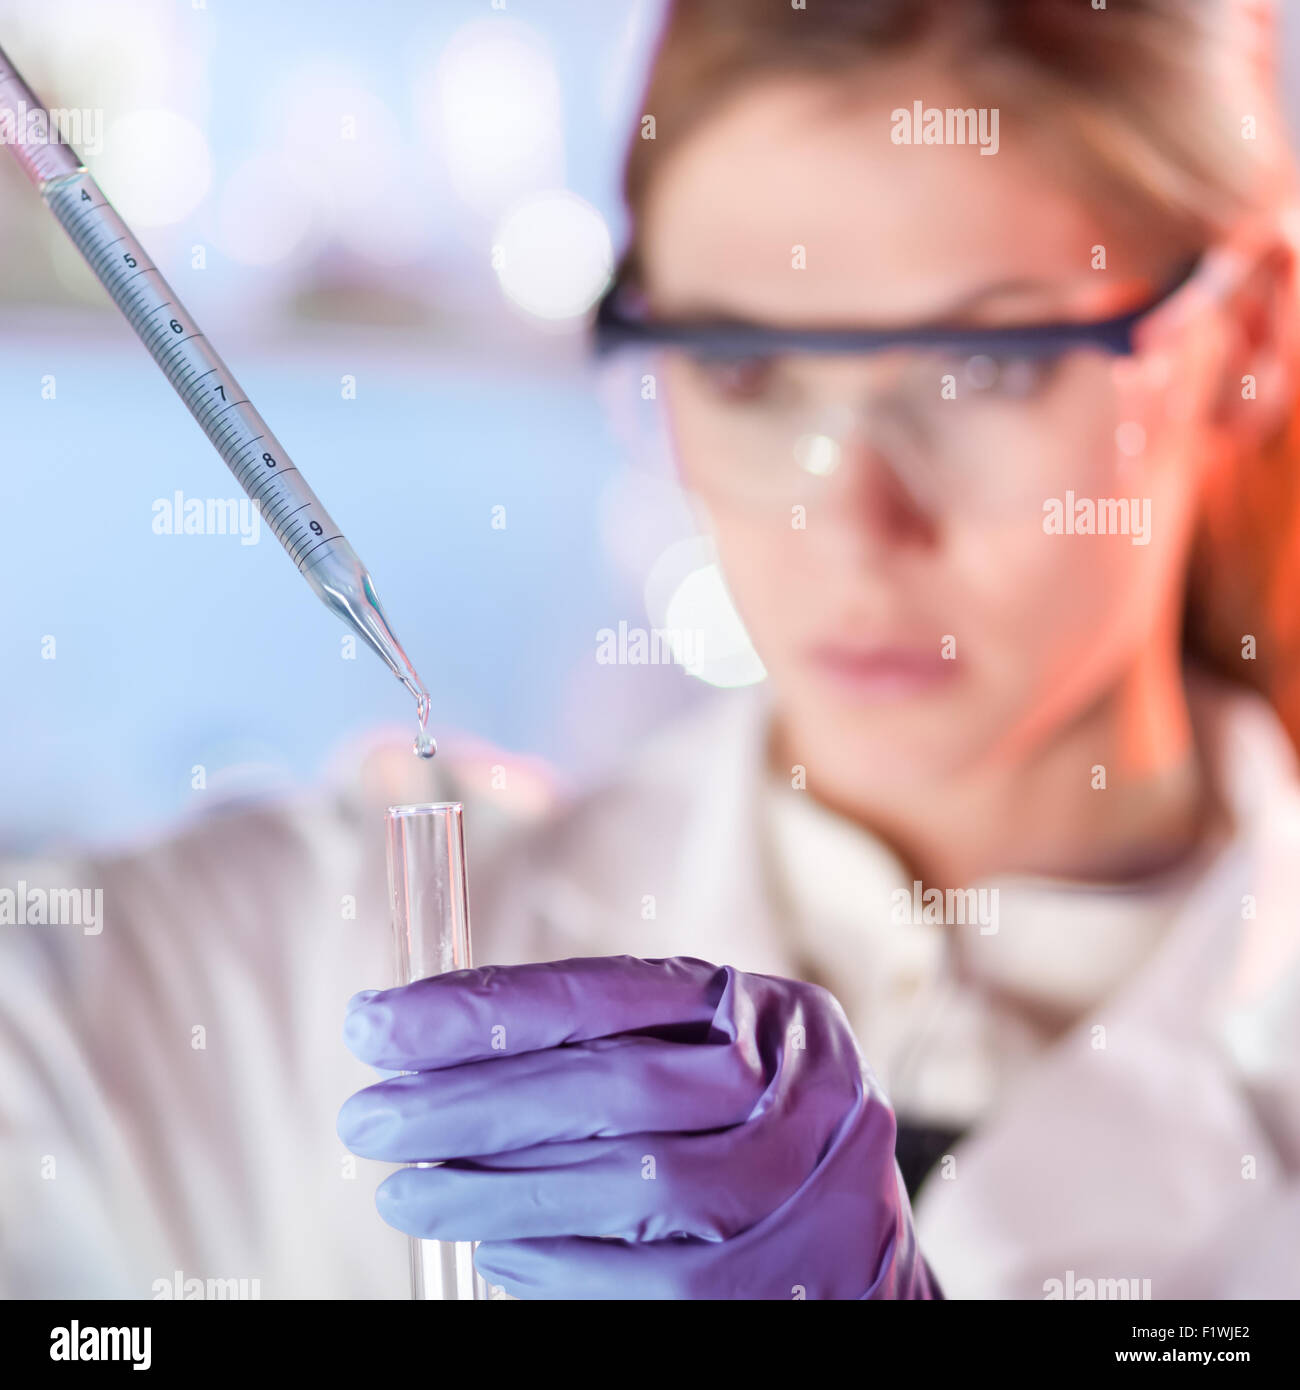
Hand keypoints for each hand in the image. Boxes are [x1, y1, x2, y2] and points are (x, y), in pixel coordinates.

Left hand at [338, 955, 940, 1299]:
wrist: (859, 1248)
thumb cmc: (754, 1125)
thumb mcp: (711, 1050)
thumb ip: (610, 1035)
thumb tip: (433, 1038)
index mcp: (768, 1013)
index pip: (608, 995)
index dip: (484, 1007)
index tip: (378, 1019)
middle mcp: (789, 1095)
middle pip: (607, 1089)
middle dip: (469, 1101)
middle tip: (366, 1114)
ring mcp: (778, 1197)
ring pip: (612, 1188)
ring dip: (485, 1192)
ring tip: (399, 1189)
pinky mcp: (751, 1291)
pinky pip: (626, 1280)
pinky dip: (542, 1263)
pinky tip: (488, 1249)